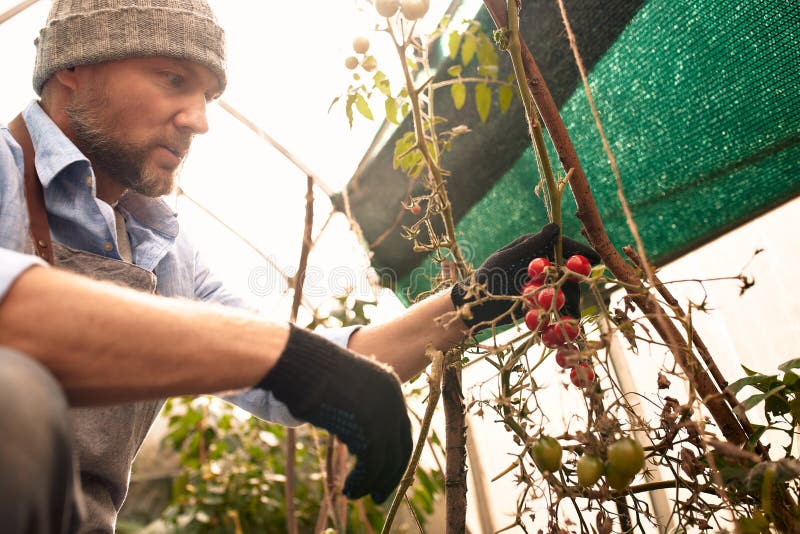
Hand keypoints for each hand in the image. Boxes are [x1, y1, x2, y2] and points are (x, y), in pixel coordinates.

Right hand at [257, 325, 411, 502]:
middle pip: (400, 447)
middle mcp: (394, 399)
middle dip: (391, 475)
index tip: (386, 475)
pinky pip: (372, 466)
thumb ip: (357, 411)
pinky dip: (362, 482)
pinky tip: (348, 491)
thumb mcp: (343, 390)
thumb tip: (354, 440)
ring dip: (373, 484)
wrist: (302, 364)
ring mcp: (384, 414)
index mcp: (390, 386)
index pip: (401, 429)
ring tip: (355, 495)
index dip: (394, 455)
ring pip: (387, 461)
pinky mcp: (371, 429)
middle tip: (381, 496)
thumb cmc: (312, 373)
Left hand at [450, 223, 600, 329]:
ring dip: (569, 302)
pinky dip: (562, 313)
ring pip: (565, 289)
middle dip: (575, 283)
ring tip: (570, 317)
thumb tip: (555, 227)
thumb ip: (531, 246)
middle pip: (568, 269)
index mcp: (533, 247)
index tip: (595, 259)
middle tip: (580, 293)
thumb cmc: (486, 278)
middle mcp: (540, 263)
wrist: (475, 306)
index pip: (562, 245)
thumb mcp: (507, 260)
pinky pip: (558, 304)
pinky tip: (565, 322)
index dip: (580, 251)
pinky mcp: (541, 299)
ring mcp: (542, 282)